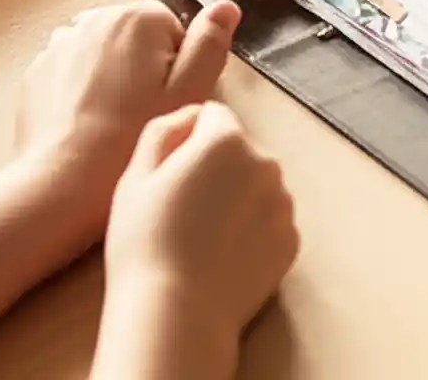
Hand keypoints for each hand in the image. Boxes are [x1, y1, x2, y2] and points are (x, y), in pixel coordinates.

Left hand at [15, 0, 240, 214]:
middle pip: (139, 37)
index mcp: (139, 18)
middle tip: (147, 111)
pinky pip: (75, 71)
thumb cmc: (131, 138)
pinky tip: (93, 122)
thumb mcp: (191, 91)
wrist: (66, 178)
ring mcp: (61, 44)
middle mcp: (95, 19)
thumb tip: (226, 7)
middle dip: (147, 68)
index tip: (172, 96)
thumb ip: (210, 44)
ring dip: (115, 76)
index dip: (180, 66)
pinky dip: (86, 90)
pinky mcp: (40, 71)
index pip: (175, 29)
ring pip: (106, 53)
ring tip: (119, 119)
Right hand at [105, 103, 297, 338]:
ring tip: (201, 234)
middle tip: (182, 206)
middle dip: (216, 167)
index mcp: (227, 141)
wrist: (178, 311)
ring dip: (236, 197)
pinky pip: (269, 220)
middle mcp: (266, 165)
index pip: (214, 116)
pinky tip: (222, 253)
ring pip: (257, 185)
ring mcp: (284, 205)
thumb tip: (192, 115)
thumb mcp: (135, 175)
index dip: (188, 138)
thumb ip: (164, 130)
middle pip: (239, 151)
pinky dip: (251, 229)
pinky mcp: (292, 240)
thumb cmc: (146, 241)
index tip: (170, 171)